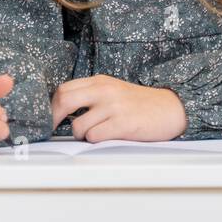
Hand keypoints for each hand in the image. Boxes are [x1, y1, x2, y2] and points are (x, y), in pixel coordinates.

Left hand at [50, 74, 187, 141]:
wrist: (170, 109)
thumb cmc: (140, 104)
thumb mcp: (114, 91)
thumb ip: (91, 95)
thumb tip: (60, 111)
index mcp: (101, 81)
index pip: (64, 90)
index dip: (52, 106)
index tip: (50, 118)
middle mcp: (105, 91)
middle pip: (64, 101)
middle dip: (54, 119)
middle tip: (54, 130)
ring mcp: (114, 107)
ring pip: (78, 126)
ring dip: (82, 135)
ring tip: (97, 133)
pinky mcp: (123, 124)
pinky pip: (94, 137)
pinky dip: (96, 140)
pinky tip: (109, 136)